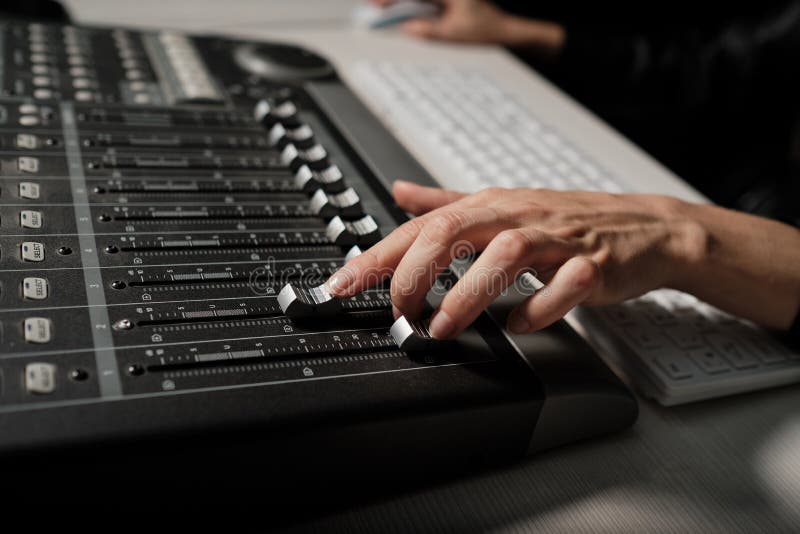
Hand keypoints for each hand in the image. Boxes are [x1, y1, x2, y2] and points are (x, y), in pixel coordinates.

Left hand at [326, 181, 707, 337]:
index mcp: (491, 205)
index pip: (423, 225)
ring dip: (470, 294)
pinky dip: (539, 308)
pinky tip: (519, 325)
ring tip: (444, 327)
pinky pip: (565, 285)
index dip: (379, 255)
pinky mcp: (594, 265)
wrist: (644, 227)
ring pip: (506, 255)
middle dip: (416, 271)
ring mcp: (558, 239)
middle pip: (456, 230)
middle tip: (400, 310)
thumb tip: (398, 191)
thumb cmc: (566, 218)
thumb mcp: (501, 204)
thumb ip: (446, 202)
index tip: (343, 284)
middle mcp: (518, 216)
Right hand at [369, 0, 564, 54]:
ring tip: (384, 9)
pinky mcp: (450, 2)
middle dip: (395, 1)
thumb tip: (407, 28)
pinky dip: (415, 7)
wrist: (506, 31)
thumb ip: (428, 30)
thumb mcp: (454, 34)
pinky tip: (404, 14)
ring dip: (404, 4)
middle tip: (374, 6)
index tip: (377, 4)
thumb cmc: (487, 30)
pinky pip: (428, 2)